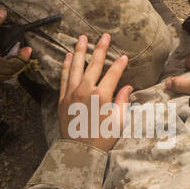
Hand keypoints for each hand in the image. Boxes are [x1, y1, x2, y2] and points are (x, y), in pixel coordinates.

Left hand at [58, 32, 132, 151]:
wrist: (79, 152)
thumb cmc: (102, 140)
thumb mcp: (118, 122)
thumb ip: (122, 102)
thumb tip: (127, 88)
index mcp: (101, 96)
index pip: (113, 74)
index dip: (119, 64)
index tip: (124, 56)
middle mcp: (85, 91)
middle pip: (94, 65)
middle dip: (100, 49)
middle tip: (105, 36)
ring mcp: (71, 94)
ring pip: (76, 66)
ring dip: (80, 51)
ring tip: (82, 37)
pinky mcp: (62, 100)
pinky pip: (64, 77)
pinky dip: (66, 66)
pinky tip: (69, 56)